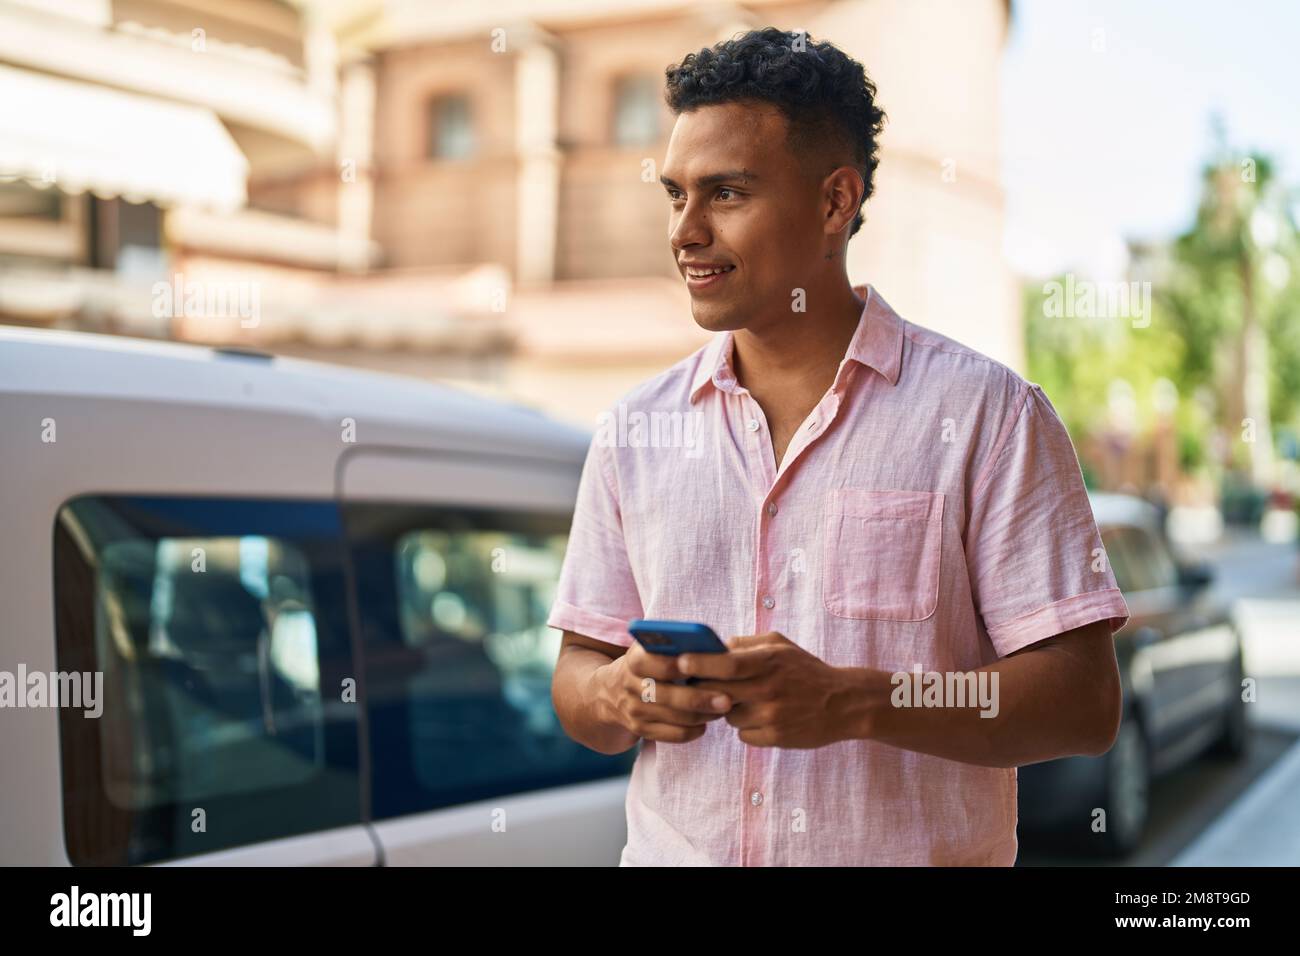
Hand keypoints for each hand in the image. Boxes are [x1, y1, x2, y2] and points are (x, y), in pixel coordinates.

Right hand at [595, 642, 734, 743]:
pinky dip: (694, 730)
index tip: (709, 668)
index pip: (660, 664)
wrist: (609, 693)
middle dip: (702, 698)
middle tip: (728, 699)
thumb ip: (674, 646)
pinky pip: (673, 735)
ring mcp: (633, 710)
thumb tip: (715, 651)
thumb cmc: (645, 664)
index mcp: (634, 660)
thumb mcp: (651, 648)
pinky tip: (706, 723)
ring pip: (676, 718)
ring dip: (703, 715)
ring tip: (723, 708)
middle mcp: (630, 685)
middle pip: (671, 696)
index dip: (683, 667)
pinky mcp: (640, 730)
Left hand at [679, 631, 869, 747]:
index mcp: (769, 661)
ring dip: (730, 709)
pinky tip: (763, 718)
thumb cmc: (806, 670)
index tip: (679, 662)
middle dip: (703, 688)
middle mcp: (769, 689)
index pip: (725, 663)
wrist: (843, 704)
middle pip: (718, 691)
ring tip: (750, 701)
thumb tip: (714, 647)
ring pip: (727, 716)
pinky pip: (742, 734)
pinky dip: (746, 727)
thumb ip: (747, 643)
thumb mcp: (781, 646)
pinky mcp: (775, 738)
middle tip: (699, 685)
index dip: (699, 663)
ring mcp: (771, 716)